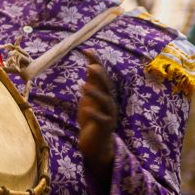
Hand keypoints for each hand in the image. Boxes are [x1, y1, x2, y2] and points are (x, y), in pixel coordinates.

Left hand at [77, 50, 116, 188]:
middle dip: (100, 75)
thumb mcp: (89, 100)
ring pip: (106, 102)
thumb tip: (90, 66)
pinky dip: (94, 113)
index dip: (96, 63)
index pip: (101, 76)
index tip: (87, 50)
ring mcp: (109, 115)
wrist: (95, 144)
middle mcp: (109, 103)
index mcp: (104, 95)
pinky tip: (85, 107)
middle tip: (90, 65)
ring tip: (85, 85)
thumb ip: (90, 85)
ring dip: (96, 93)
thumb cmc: (91, 120)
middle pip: (107, 87)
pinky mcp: (104, 128)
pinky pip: (101, 119)